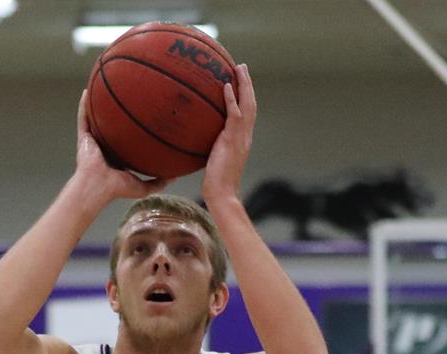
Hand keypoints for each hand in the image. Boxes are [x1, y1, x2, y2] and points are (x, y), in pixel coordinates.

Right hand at [74, 90, 165, 201]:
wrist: (97, 188)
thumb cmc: (117, 189)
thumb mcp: (142, 187)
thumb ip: (158, 182)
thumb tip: (176, 176)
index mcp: (117, 157)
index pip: (126, 140)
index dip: (134, 129)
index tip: (144, 116)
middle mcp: (104, 147)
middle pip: (112, 125)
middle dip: (117, 112)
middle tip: (128, 95)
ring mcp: (93, 141)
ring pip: (96, 118)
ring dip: (98, 104)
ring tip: (104, 86)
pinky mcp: (84, 138)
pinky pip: (83, 118)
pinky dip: (84, 106)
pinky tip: (87, 91)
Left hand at [201, 64, 255, 208]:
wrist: (222, 194)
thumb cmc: (215, 183)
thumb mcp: (213, 160)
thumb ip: (210, 146)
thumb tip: (194, 139)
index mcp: (242, 139)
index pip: (247, 112)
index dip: (245, 95)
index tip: (240, 81)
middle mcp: (246, 135)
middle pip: (251, 103)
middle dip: (247, 83)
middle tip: (241, 66)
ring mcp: (241, 137)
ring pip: (248, 105)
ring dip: (244, 84)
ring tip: (238, 68)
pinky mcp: (234, 140)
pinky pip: (235, 115)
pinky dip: (232, 99)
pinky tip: (226, 86)